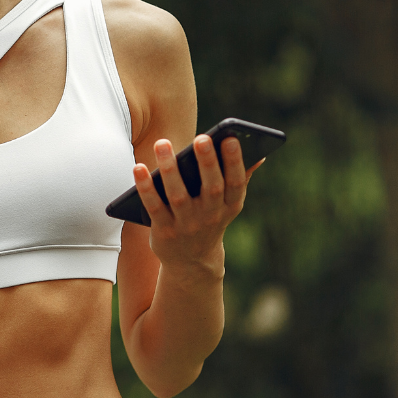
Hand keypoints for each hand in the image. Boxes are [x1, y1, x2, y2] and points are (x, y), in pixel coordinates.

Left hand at [132, 135, 260, 268]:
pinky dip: (146, 188)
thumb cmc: (209, 219)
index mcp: (230, 205)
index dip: (235, 162)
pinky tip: (138, 167)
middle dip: (207, 162)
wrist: (192, 261)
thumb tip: (259, 154)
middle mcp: (211, 215)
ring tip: (162, 143)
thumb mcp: (227, 204)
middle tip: (201, 137)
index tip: (230, 139)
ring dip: (170, 169)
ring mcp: (187, 224)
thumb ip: (239, 178)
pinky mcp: (165, 230)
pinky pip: (154, 206)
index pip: (236, 182)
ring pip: (179, 195)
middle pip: (211, 187)